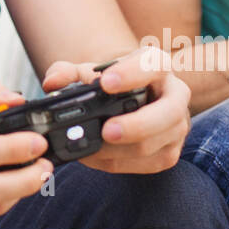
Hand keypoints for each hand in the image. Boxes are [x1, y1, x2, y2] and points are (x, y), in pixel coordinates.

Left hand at [41, 47, 189, 174]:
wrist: (138, 100)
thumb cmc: (115, 83)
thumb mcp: (92, 72)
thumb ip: (68, 73)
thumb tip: (51, 83)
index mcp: (157, 66)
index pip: (153, 65)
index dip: (131, 74)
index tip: (106, 82)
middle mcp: (175, 95)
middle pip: (168, 112)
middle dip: (137, 124)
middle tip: (107, 130)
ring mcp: (177, 127)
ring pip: (156, 144)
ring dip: (121, 151)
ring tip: (91, 147)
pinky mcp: (170, 153)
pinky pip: (147, 163)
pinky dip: (118, 163)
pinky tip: (96, 157)